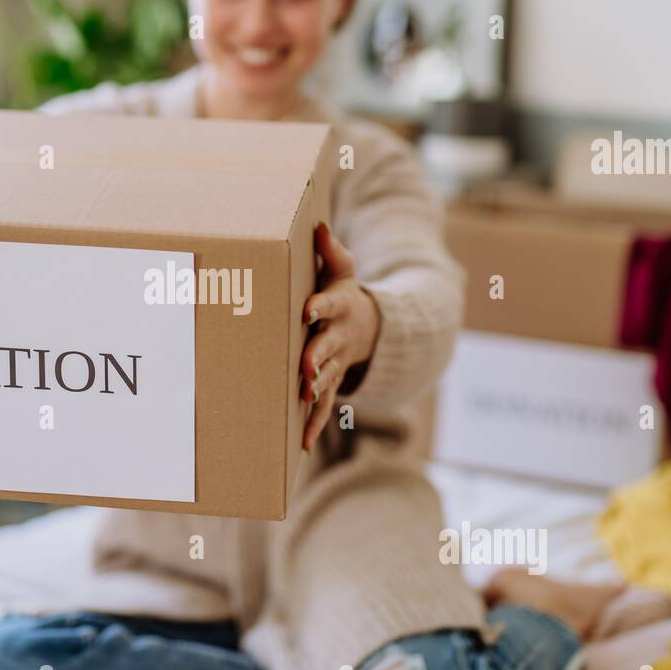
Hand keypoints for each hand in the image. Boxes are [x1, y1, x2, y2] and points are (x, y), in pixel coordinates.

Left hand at [300, 221, 379, 451]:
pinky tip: (303, 443)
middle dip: (316, 357)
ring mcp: (337, 361)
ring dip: (315, 390)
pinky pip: (324, 404)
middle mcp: (338, 336)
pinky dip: (315, 423)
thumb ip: (330, 249)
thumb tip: (316, 226)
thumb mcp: (342, 267)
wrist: (367, 326)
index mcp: (338, 307)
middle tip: (304, 366)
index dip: (319, 306)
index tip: (307, 309)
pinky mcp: (332, 380)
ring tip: (302, 401)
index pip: (329, 303)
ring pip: (326, 377)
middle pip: (327, 346)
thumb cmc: (343, 292)